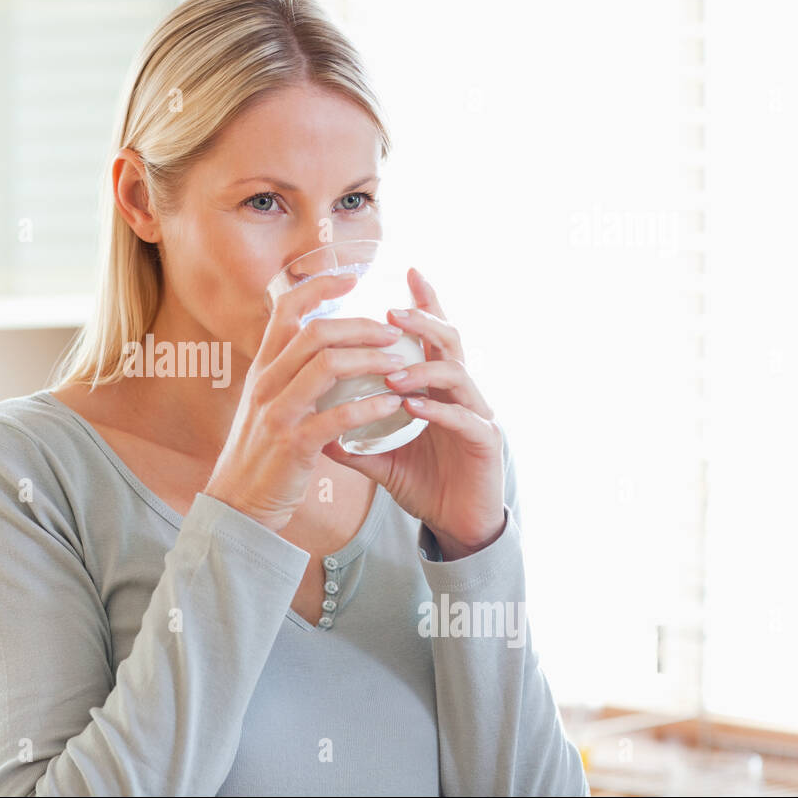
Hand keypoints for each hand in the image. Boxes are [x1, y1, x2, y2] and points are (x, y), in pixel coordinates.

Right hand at [204, 271, 409, 533]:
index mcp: (261, 369)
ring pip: (327, 366)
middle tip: (394, 330)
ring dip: (370, 359)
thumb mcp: (265, 405)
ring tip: (400, 362)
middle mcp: (265, 383)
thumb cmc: (261, 454)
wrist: (237, 504)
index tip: (351, 278)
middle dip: (360, 325)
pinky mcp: (293, 444)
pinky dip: (370, 406)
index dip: (317, 288)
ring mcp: (277, 413)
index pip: (285, 310)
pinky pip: (337, 416)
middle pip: (314, 332)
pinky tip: (393, 404)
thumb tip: (318, 349)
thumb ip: (287, 376)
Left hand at [321, 267, 504, 559]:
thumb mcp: (380, 459)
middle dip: (422, 321)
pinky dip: (435, 408)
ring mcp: (478, 415)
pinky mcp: (486, 442)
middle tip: (391, 312)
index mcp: (438, 388)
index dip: (424, 303)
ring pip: (457, 374)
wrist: (456, 526)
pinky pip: (463, 418)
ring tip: (391, 371)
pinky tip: (411, 405)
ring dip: (422, 368)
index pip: (432, 337)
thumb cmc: (424, 484)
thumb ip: (351, 440)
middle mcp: (462, 394)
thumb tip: (311, 427)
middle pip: (450, 341)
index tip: (407, 271)